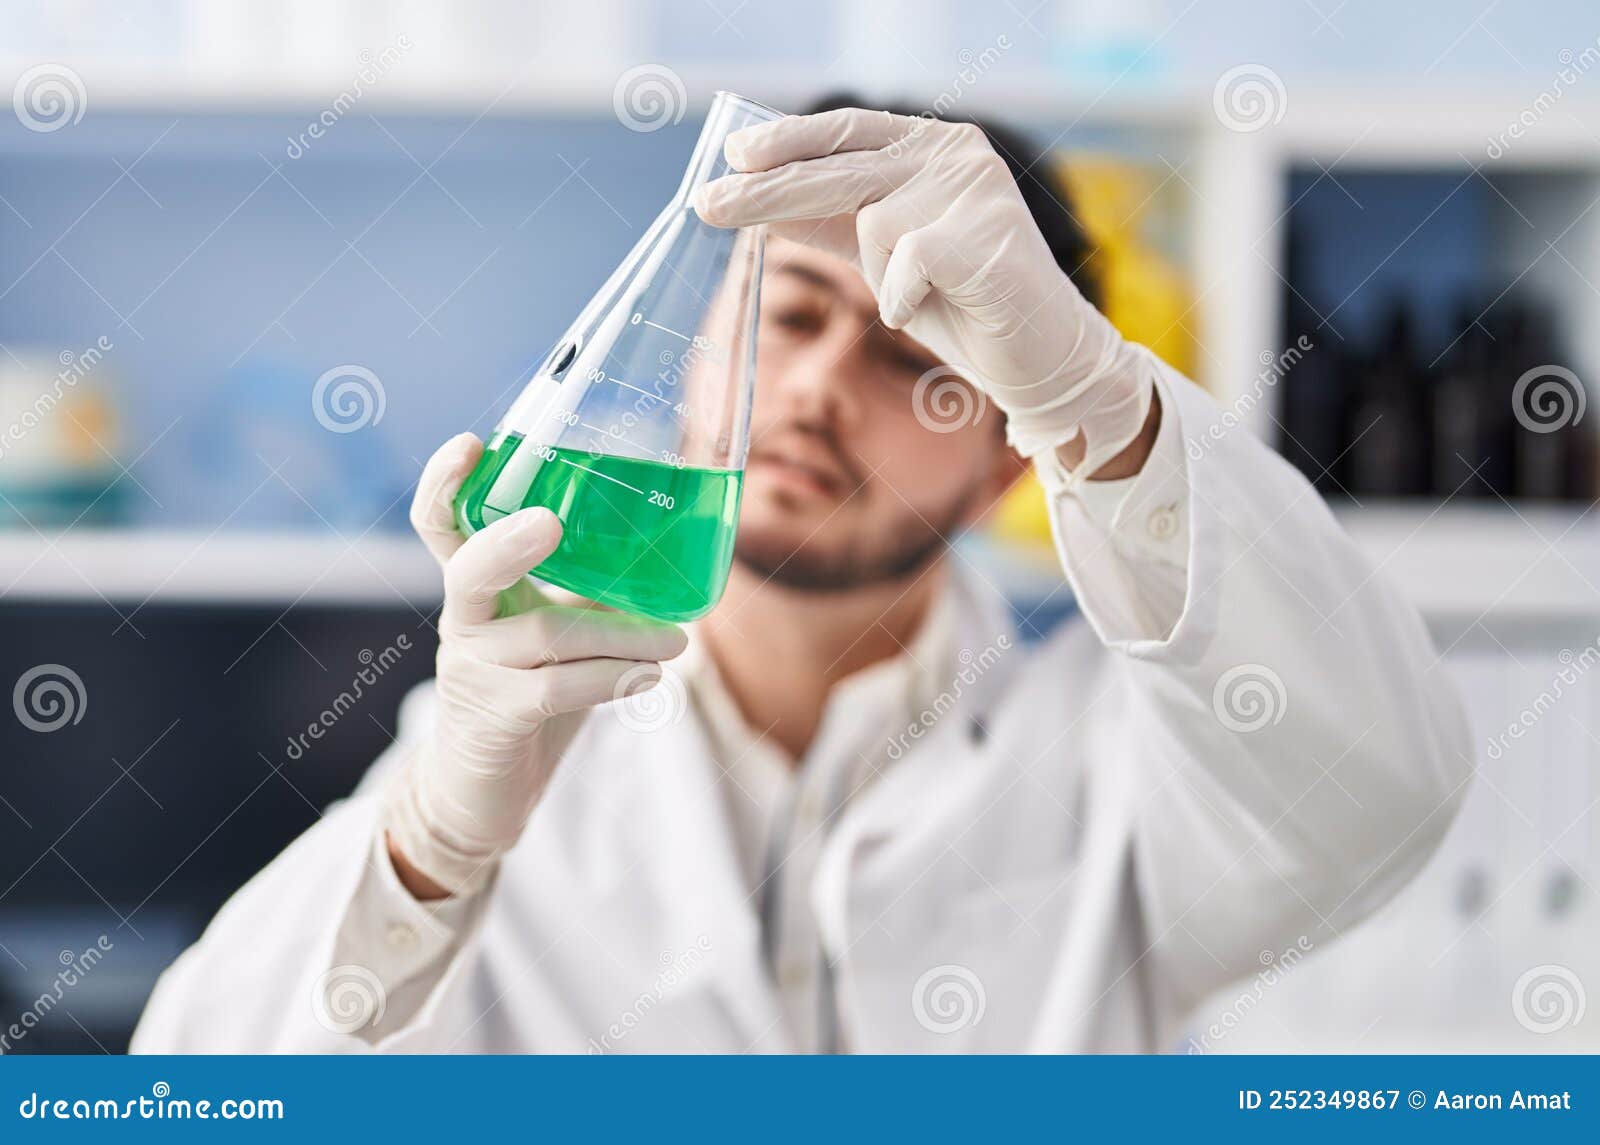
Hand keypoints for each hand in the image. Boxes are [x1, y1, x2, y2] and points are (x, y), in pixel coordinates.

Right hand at [383, 433, 688, 897]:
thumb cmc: (529, 695)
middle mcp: (465, 620)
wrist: (485, 792)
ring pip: (546, 634)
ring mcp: (475, 669)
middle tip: (552, 522)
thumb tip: (678, 558)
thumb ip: (592, 594)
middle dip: (510, 541)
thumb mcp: (558, 634)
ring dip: (621, 634)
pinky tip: (648, 679)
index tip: (471, 443)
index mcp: (477, 587)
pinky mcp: (495, 717)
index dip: (445, 483)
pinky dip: (610, 678)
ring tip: (676, 641)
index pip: (442, 524)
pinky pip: (557, 687)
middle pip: (469, 568)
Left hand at [694, 108, 1152, 475]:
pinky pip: (902, 265)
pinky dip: (906, 299)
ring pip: (871, 225)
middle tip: (706, 205)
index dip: (787, 142)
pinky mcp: (984, 234)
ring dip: (883, 276)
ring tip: (929, 296)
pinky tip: (940, 309)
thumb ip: (834, 223)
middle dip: (768, 190)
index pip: (846, 132)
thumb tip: (759, 202)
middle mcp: (956, 153)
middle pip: (839, 167)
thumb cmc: (963, 307)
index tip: (733, 155)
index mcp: (935, 145)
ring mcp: (974, 189)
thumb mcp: (885, 258)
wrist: (1040, 358)